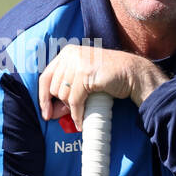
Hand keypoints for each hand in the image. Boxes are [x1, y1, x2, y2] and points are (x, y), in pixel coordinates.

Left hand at [38, 44, 167, 129]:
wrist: (133, 73)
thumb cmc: (110, 77)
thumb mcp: (84, 77)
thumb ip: (67, 89)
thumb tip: (51, 112)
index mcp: (67, 53)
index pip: (45, 77)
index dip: (43, 98)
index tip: (46, 113)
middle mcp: (70, 55)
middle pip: (54, 88)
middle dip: (62, 104)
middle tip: (73, 113)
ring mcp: (77, 63)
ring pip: (63, 94)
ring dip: (72, 108)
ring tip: (84, 110)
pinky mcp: (85, 74)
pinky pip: (74, 100)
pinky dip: (77, 114)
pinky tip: (80, 122)